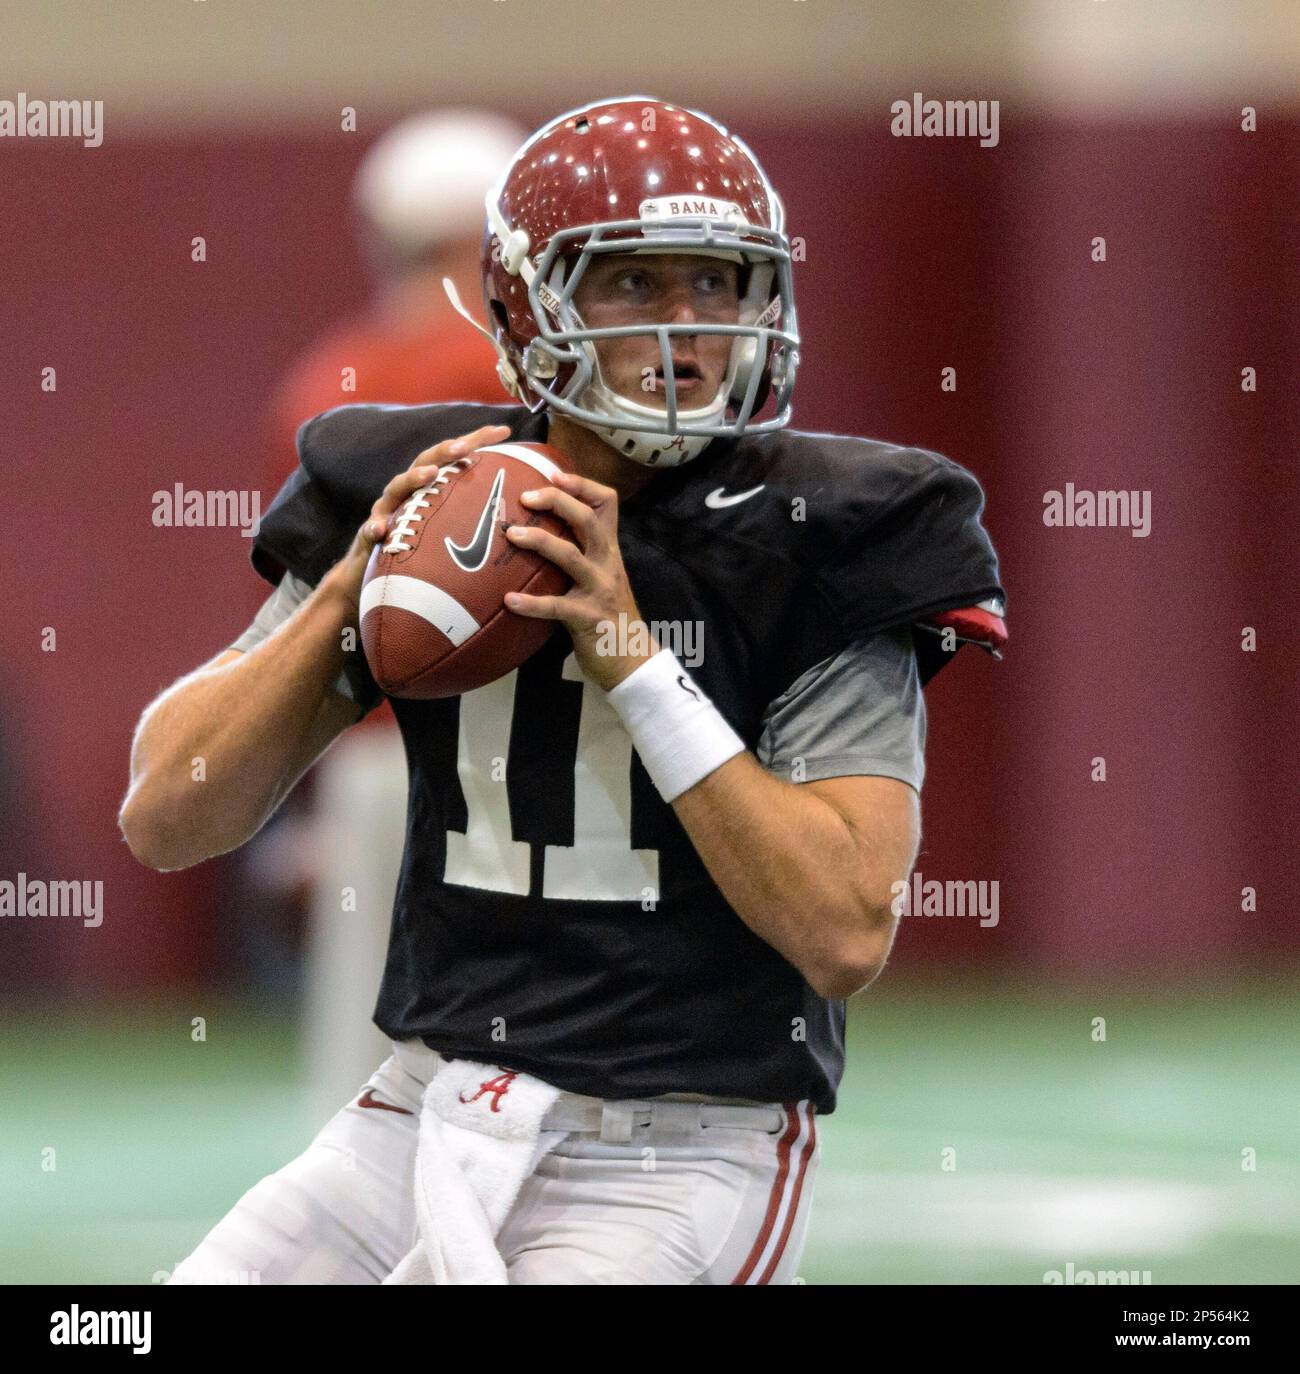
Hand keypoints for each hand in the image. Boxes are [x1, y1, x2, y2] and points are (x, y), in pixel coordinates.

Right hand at [320, 424, 512, 616]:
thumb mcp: (448, 531)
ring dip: (413, 479)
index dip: (478, 441)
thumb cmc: (419, 550)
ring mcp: (387, 510)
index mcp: (430, 487)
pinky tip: (379, 531)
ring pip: (397, 488)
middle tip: (466, 447)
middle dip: (446, 452)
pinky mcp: (371, 533)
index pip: (455, 458)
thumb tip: (519, 519)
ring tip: (429, 475)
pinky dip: (374, 527)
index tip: (505, 431)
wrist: (373, 575)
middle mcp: (408, 492)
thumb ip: (473, 519)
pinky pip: (371, 529)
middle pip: (426, 463)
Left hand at [502, 470, 659, 690]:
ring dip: (540, 541)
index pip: (606, 504)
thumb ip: (580, 557)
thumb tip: (540, 537)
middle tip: (525, 496)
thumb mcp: (600, 580)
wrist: (633, 662)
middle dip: (557, 501)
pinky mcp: (588, 618)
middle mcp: (607, 564)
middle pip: (588, 519)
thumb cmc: (608, 619)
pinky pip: (556, 606)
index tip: (554, 474)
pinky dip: (531, 603)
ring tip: (511, 535)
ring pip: (571, 555)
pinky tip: (509, 601)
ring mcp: (599, 590)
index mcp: (609, 551)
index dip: (582, 484)